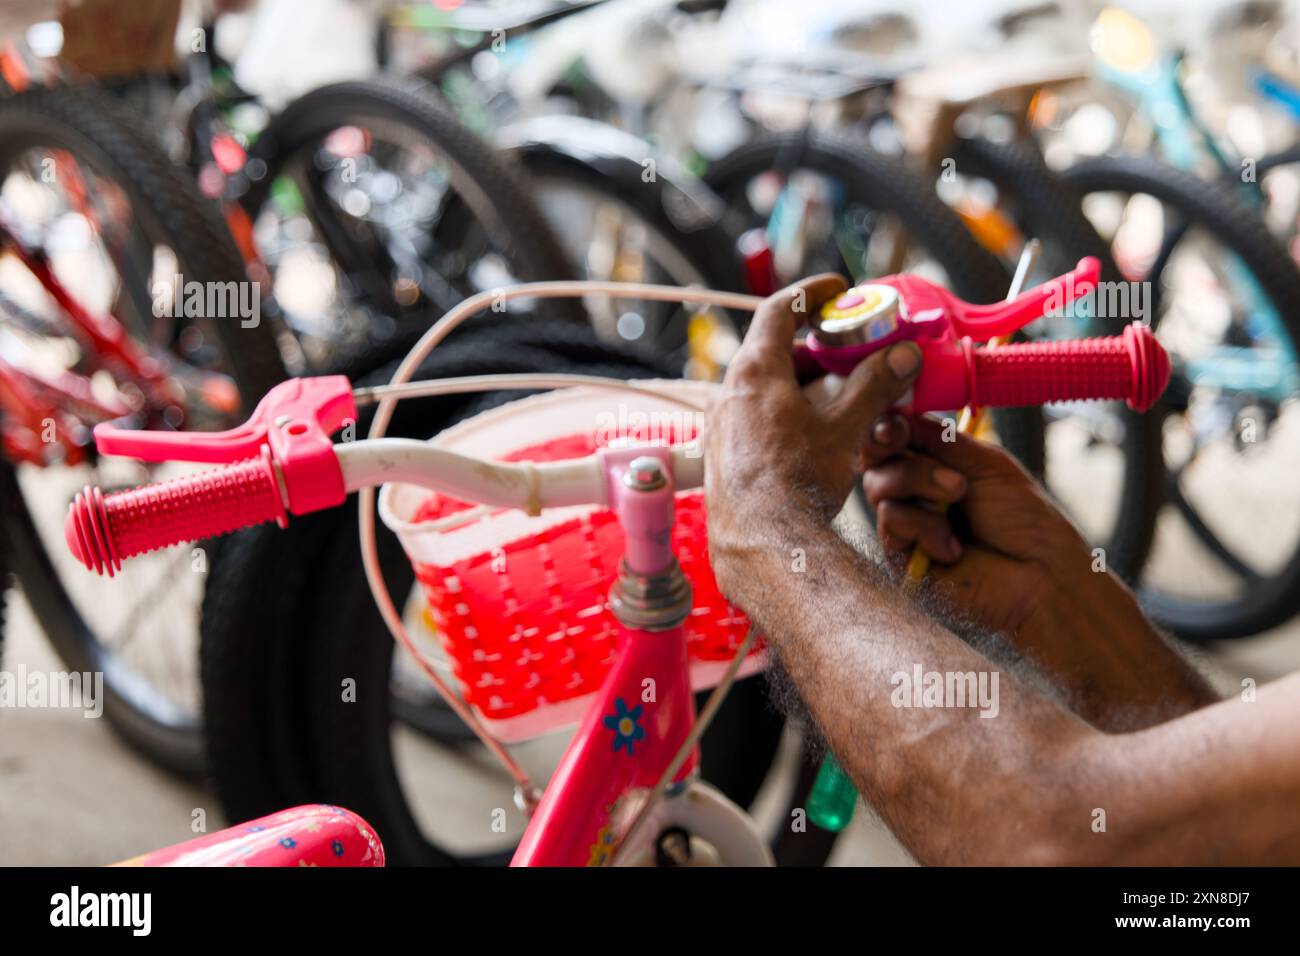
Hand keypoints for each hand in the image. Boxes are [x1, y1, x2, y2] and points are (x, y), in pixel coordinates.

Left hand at [705, 274, 923, 600]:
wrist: (761, 542)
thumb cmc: (795, 481)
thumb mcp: (844, 426)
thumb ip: (874, 384)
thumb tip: (904, 355)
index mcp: (754, 371)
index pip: (779, 310)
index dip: (810, 294)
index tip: (836, 291)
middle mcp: (729, 394)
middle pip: (778, 353)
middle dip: (820, 352)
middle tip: (855, 357)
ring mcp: (723, 426)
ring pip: (770, 391)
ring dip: (807, 388)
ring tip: (846, 402)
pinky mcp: (726, 456)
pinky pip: (760, 420)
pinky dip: (791, 416)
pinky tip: (819, 438)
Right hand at [863, 414, 1218, 725]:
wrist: (1041, 574)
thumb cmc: (1026, 520)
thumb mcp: (985, 462)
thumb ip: (937, 436)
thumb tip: (893, 414)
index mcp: (936, 464)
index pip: (894, 437)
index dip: (887, 428)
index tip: (896, 427)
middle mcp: (915, 492)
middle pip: (876, 458)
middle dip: (906, 456)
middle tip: (951, 476)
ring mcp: (905, 524)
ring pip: (878, 486)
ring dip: (921, 484)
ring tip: (959, 499)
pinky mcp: (900, 557)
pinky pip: (890, 522)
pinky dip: (925, 526)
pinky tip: (955, 547)